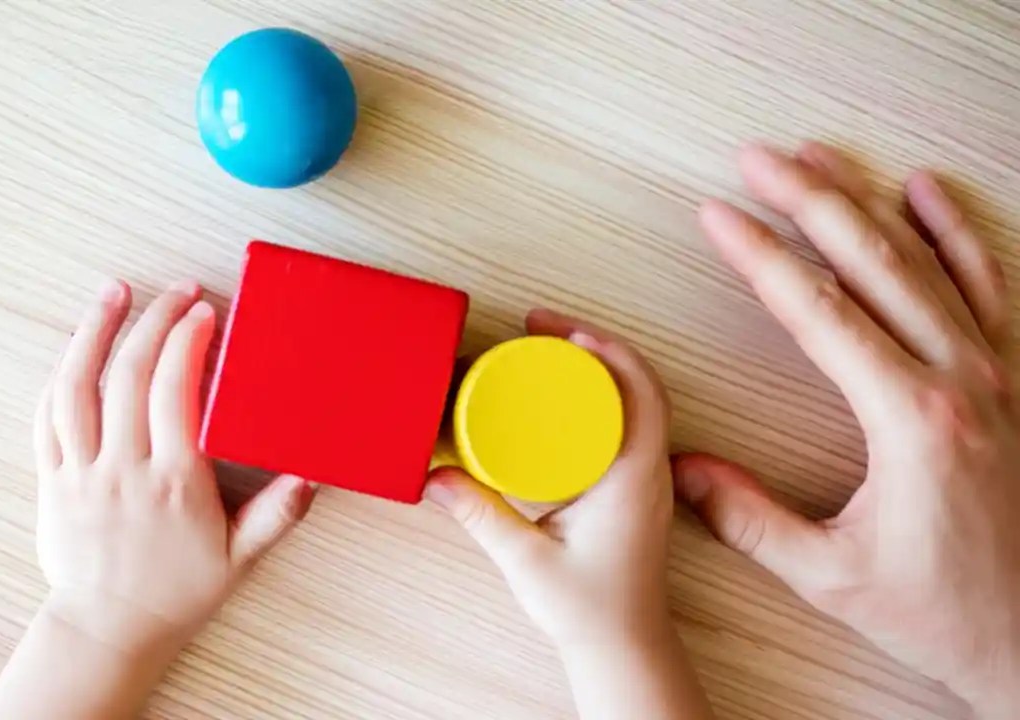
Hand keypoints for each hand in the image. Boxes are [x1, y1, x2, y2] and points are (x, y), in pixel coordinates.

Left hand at [34, 279, 315, 662]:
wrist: (110, 629)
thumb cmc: (176, 593)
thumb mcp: (240, 558)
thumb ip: (277, 515)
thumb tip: (311, 475)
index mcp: (174, 483)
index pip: (176, 393)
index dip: (188, 343)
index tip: (206, 313)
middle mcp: (123, 469)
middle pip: (130, 375)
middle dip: (155, 321)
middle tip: (178, 292)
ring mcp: (81, 472)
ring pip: (76, 386)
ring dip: (94, 331)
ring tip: (114, 293)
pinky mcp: (52, 479)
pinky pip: (46, 417)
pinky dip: (60, 375)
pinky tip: (76, 348)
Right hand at [425, 313, 712, 718]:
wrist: (623, 648)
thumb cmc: (590, 610)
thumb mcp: (524, 558)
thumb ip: (478, 513)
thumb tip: (435, 477)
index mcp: (633, 477)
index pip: (638, 390)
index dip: (604, 347)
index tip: (559, 330)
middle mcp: (648, 471)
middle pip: (639, 383)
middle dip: (594, 344)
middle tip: (542, 328)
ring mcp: (646, 479)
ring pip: (638, 402)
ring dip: (602, 367)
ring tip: (552, 349)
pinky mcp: (633, 489)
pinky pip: (629, 424)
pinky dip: (603, 396)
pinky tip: (567, 398)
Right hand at [677, 142, 1018, 717]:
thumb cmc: (947, 612)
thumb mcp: (832, 575)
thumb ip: (749, 520)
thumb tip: (680, 471)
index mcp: (907, 417)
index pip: (816, 309)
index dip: (760, 254)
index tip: (718, 215)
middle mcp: (959, 377)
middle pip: (868, 261)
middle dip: (805, 199)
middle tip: (757, 158)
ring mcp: (996, 370)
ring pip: (924, 259)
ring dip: (865, 202)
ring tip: (818, 157)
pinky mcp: (1015, 377)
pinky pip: (987, 282)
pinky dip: (955, 231)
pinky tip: (925, 192)